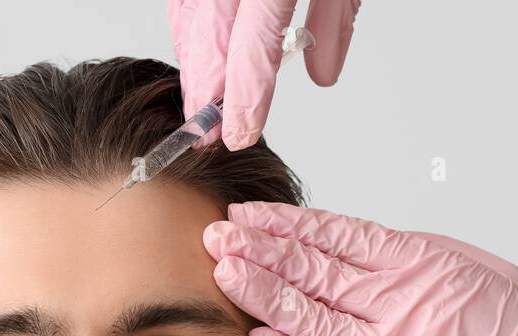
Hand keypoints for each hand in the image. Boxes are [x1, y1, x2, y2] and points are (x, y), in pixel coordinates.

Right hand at [167, 0, 360, 150]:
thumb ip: (334, 19)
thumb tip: (323, 76)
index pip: (253, 50)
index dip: (242, 100)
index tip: (237, 138)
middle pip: (209, 42)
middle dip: (203, 94)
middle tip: (205, 138)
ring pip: (189, 21)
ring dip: (191, 64)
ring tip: (198, 103)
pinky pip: (183, 0)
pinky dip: (186, 30)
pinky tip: (194, 53)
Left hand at [202, 203, 517, 335]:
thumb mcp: (485, 277)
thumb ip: (423, 264)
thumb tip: (371, 253)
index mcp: (426, 266)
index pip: (340, 237)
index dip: (289, 226)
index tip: (250, 217)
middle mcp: (402, 305)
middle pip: (314, 271)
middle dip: (260, 251)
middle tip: (216, 237)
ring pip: (311, 317)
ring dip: (262, 293)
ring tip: (223, 273)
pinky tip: (256, 334)